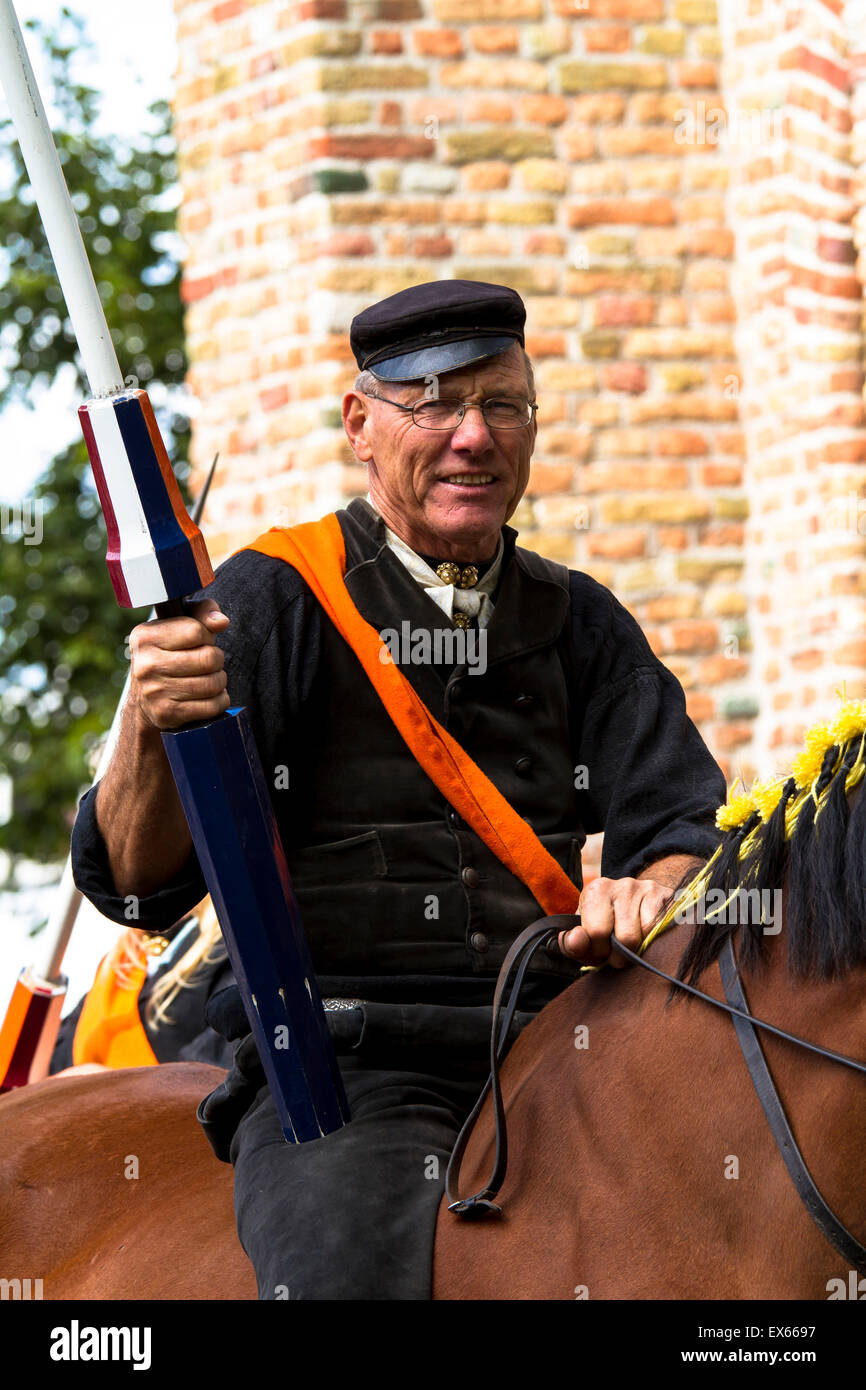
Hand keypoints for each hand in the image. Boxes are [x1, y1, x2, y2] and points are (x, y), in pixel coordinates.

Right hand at [129, 599, 230, 731]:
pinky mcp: (167, 714)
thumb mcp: (180, 624)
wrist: (145, 700)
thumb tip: (221, 622)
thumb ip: (202, 612)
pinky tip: (209, 696)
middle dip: (217, 660)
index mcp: (145, 636)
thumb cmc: (170, 654)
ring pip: (213, 683)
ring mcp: (154, 692)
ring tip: (209, 678)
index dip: (206, 636)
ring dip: (220, 681)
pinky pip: (212, 706)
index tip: (199, 642)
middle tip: (209, 663)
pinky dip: (219, 700)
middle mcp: (145, 664)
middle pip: (208, 658)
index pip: (196, 630)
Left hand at [556, 876, 674, 968]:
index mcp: (596, 890)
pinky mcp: (668, 897)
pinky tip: (648, 936)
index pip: (596, 932)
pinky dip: (655, 941)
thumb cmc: (605, 924)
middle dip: (621, 956)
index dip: (598, 951)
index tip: (600, 951)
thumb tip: (576, 942)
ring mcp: (648, 889)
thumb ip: (572, 943)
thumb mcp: (583, 933)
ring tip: (633, 944)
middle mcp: (623, 884)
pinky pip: (662, 931)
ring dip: (639, 950)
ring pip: (646, 936)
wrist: (638, 903)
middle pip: (625, 938)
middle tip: (618, 952)